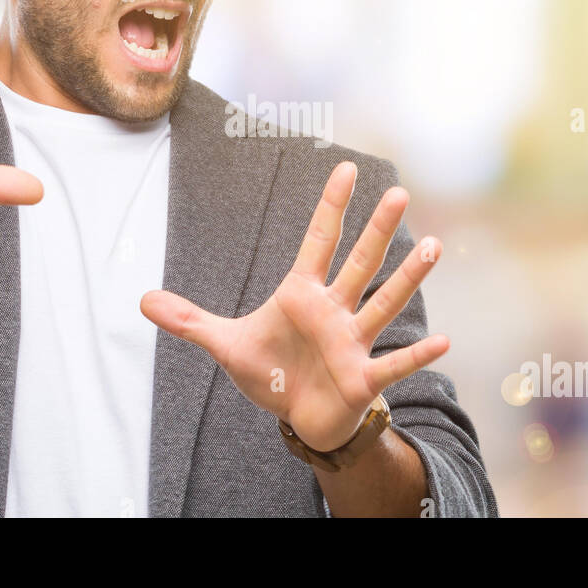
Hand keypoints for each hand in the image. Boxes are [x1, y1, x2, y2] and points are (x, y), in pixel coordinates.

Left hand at [140, 161, 448, 451]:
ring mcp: (352, 343)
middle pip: (359, 263)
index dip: (331, 207)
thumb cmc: (273, 374)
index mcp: (302, 295)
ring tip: (433, 247)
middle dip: (377, 230)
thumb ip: (189, 321)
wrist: (300, 418)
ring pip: (384, 304)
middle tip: (399, 193)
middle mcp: (334, 311)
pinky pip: (393, 364)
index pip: (319, 241)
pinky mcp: (362, 378)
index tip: (346, 169)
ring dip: (407, 278)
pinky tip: (445, 340)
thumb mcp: (225, 346)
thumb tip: (142, 300)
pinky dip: (417, 354)